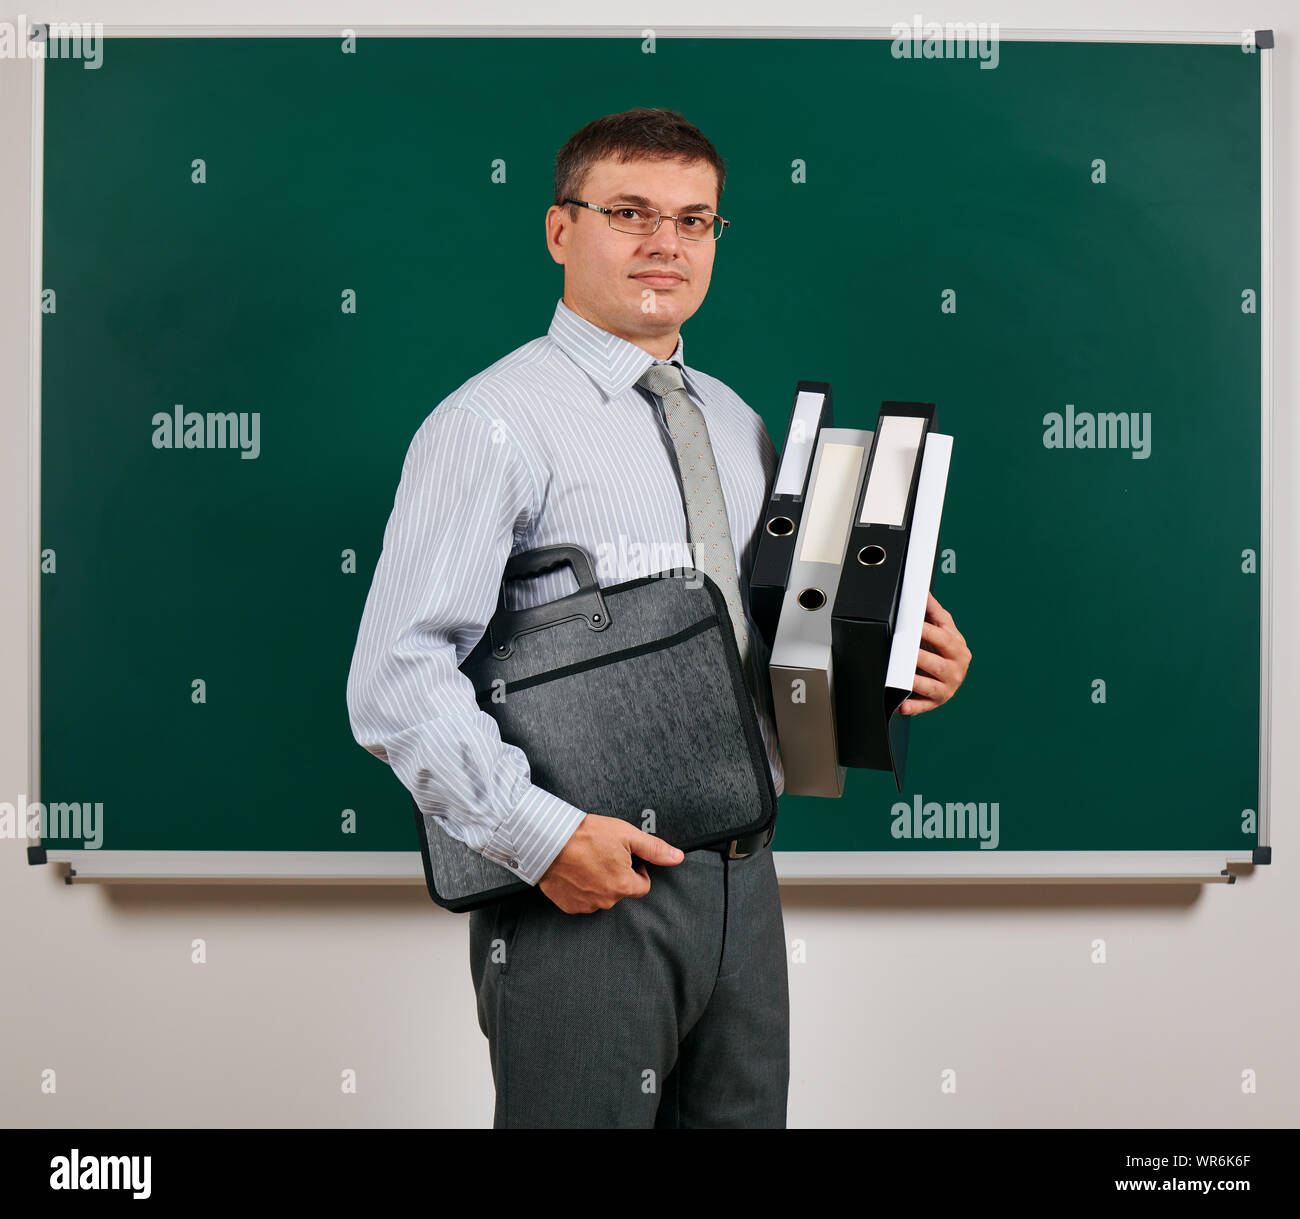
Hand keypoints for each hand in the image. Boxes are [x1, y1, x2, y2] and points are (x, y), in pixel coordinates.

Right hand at [537, 814, 684, 913]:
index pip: (642, 885)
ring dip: (599, 881)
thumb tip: (677, 857)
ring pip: (602, 895)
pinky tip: (575, 869)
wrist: (547, 840)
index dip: (637, 870)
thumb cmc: (586, 835)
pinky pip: (582, 899)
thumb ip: (654, 848)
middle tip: (603, 854)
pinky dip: (581, 887)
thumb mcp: (626, 835)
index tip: (625, 857)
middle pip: (621, 890)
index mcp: (624, 886)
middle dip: (616, 874)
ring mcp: (586, 905)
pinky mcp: (568, 905)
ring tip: (587, 860)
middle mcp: (606, 900)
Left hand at [899, 591, 970, 714]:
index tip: (915, 627)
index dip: (929, 632)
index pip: (944, 639)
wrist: (950, 674)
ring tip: (901, 678)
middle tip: (904, 651)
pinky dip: (912, 707)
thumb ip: (934, 611)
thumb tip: (923, 592)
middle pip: (937, 664)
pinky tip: (902, 705)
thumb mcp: (943, 628)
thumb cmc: (944, 649)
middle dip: (920, 658)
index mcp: (958, 649)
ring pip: (930, 686)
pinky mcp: (935, 702)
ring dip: (915, 682)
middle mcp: (955, 670)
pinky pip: (922, 706)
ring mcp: (946, 688)